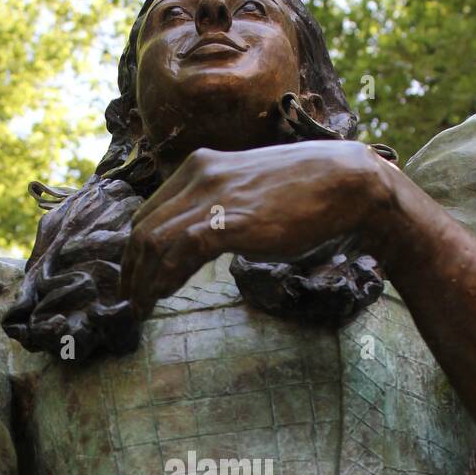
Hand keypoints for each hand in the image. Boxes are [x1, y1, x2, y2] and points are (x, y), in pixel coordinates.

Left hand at [119, 140, 394, 314]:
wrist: (345, 184)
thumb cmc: (304, 192)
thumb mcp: (248, 193)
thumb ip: (220, 208)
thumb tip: (203, 238)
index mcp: (199, 166)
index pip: (149, 211)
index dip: (135, 249)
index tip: (135, 277)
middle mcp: (197, 175)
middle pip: (142, 227)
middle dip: (131, 269)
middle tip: (130, 301)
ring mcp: (212, 197)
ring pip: (153, 241)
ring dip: (142, 280)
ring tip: (141, 308)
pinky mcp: (229, 221)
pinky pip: (179, 252)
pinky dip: (163, 278)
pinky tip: (161, 297)